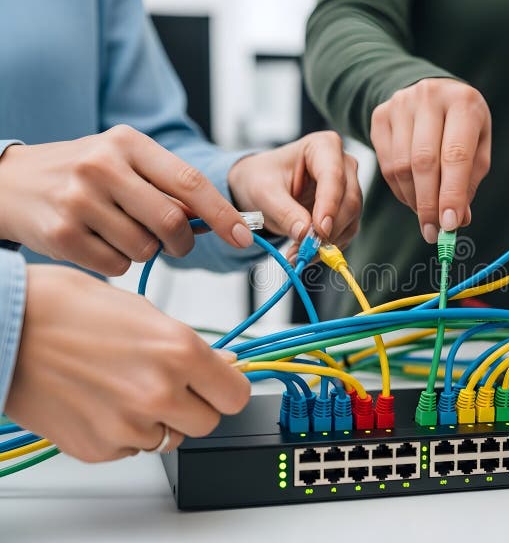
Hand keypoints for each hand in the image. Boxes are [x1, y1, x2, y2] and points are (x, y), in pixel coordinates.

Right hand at [0, 125, 251, 275]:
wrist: (7, 183)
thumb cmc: (79, 174)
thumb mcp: (122, 162)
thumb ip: (166, 186)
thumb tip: (217, 221)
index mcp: (127, 143)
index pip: (190, 181)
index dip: (223, 214)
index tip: (243, 235)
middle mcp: (102, 166)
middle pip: (171, 222)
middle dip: (182, 242)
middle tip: (174, 243)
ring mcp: (78, 200)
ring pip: (145, 249)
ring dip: (144, 251)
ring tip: (118, 232)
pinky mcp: (60, 234)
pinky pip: (116, 266)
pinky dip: (116, 263)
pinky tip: (95, 242)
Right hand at [4, 265, 250, 461]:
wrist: (5, 328)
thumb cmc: (66, 309)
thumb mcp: (143, 313)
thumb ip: (189, 346)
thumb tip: (223, 365)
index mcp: (179, 352)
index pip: (236, 395)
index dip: (228, 388)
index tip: (219, 385)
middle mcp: (159, 393)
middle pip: (209, 422)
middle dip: (196, 404)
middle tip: (171, 384)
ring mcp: (128, 426)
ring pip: (171, 438)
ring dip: (160, 420)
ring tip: (126, 388)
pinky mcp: (99, 449)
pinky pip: (132, 448)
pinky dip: (125, 432)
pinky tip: (102, 401)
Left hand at [228, 131, 361, 258]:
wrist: (261, 188)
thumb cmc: (261, 179)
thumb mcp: (264, 193)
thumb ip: (284, 212)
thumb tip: (305, 234)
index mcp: (323, 146)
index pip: (333, 176)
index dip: (329, 204)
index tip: (320, 230)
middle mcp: (343, 165)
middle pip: (349, 200)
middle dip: (328, 230)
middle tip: (306, 250)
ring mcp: (348, 189)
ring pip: (351, 220)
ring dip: (327, 243)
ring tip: (298, 255)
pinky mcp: (346, 211)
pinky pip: (346, 233)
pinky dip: (328, 248)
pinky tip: (306, 253)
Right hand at [370, 78, 490, 242]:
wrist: (433, 93)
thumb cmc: (462, 126)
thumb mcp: (478, 147)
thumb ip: (469, 182)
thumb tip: (457, 220)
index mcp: (463, 102)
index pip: (455, 155)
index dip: (451, 194)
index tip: (450, 225)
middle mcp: (429, 97)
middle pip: (423, 162)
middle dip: (428, 204)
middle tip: (434, 233)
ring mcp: (400, 104)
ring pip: (401, 166)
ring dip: (413, 200)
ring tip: (426, 216)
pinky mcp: (380, 115)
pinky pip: (386, 164)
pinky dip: (400, 190)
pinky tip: (413, 197)